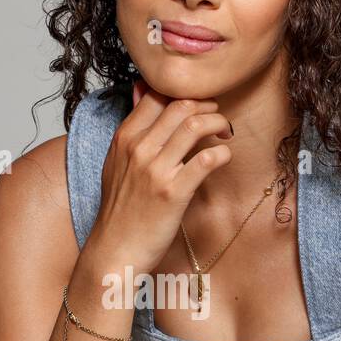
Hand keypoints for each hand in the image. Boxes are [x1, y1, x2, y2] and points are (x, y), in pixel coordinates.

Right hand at [88, 75, 232, 274]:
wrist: (115, 251)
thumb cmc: (120, 209)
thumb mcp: (116, 162)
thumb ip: (132, 128)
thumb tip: (141, 90)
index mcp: (124, 138)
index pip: (157, 95)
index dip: (184, 93)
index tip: (197, 104)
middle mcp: (138, 149)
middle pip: (181, 105)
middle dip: (207, 106)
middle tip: (217, 117)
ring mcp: (156, 170)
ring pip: (195, 125)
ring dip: (219, 123)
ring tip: (225, 132)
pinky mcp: (174, 192)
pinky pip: (206, 160)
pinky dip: (222, 153)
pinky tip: (224, 157)